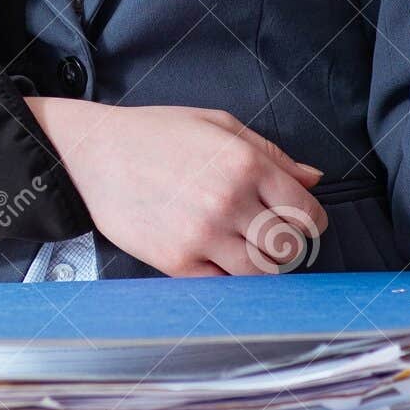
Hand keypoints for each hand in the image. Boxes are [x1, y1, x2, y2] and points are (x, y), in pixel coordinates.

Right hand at [26, 97, 327, 276]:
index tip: (305, 224)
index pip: (305, 211)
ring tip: (249, 249)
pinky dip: (230, 277)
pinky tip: (221, 258)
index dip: (313, 221)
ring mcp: (202, 235)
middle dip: (290, 245)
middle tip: (276, 237)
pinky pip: (223, 285)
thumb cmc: (156, 134)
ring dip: (263, 265)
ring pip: (261, 272)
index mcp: (245, 163)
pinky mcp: (176, 262)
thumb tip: (312, 178)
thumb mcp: (218, 124)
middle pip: (288, 247)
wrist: (96, 153)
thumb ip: (270, 153)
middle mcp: (228, 201)